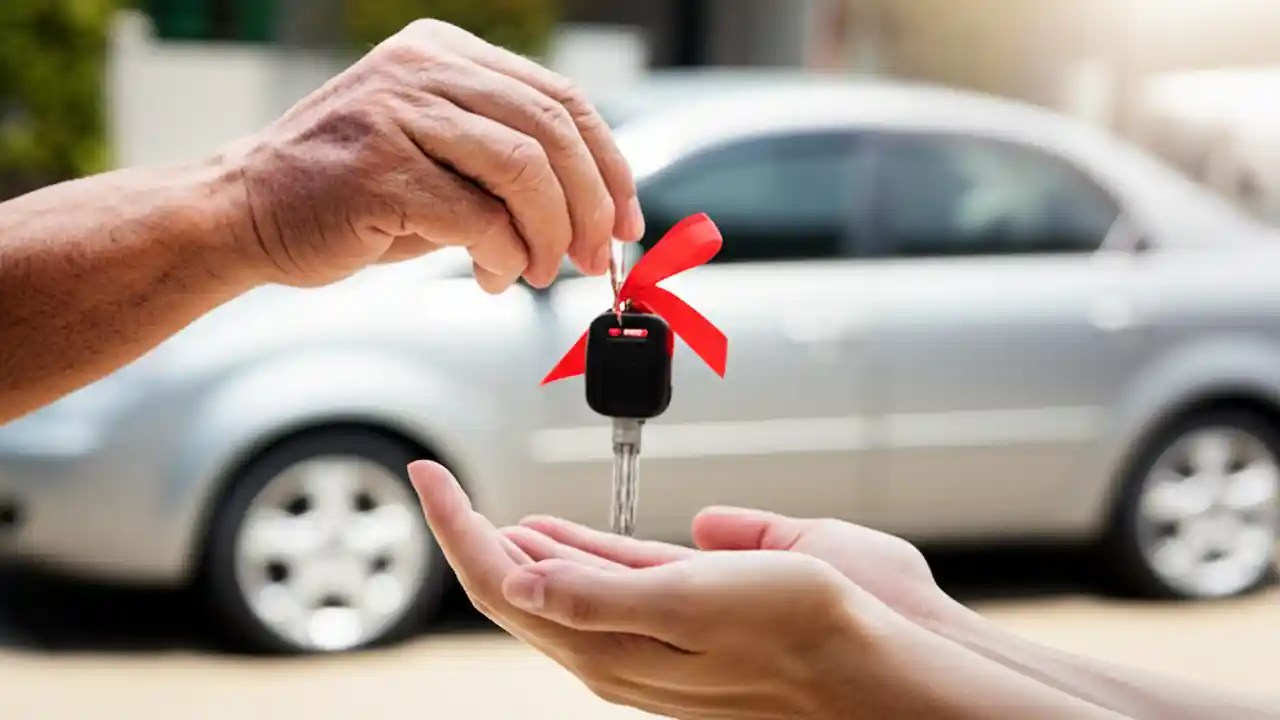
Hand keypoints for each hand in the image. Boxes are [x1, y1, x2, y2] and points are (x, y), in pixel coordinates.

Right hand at [226, 19, 642, 289]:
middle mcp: (423, 68)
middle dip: (592, 204)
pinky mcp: (379, 167)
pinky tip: (498, 276)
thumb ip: (506, 166)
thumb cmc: (347, 193)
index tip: (627, 218)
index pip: (560, 97)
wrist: (245, 212)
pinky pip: (479, 216)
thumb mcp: (435, 156)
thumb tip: (596, 214)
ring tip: (541, 272)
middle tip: (597, 258)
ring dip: (552, 234)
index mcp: (443, 54)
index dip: (608, 163)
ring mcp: (398, 111)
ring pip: (525, 168)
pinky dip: (506, 255)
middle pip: (554, 128)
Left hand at [408, 462, 891, 719]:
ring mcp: (642, 642)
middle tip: (439, 488)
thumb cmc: (795, 632)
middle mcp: (613, 650)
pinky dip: (564, 559)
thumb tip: (521, 585)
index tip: (428, 478)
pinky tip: (555, 541)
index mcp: (607, 644)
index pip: (503, 584)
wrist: (869, 672)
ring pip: (551, 593)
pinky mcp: (674, 629)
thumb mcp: (692, 604)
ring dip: (512, 551)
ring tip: (482, 514)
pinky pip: (596, 591)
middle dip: (471, 538)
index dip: (457, 529)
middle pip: (516, 592)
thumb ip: (601, 596)